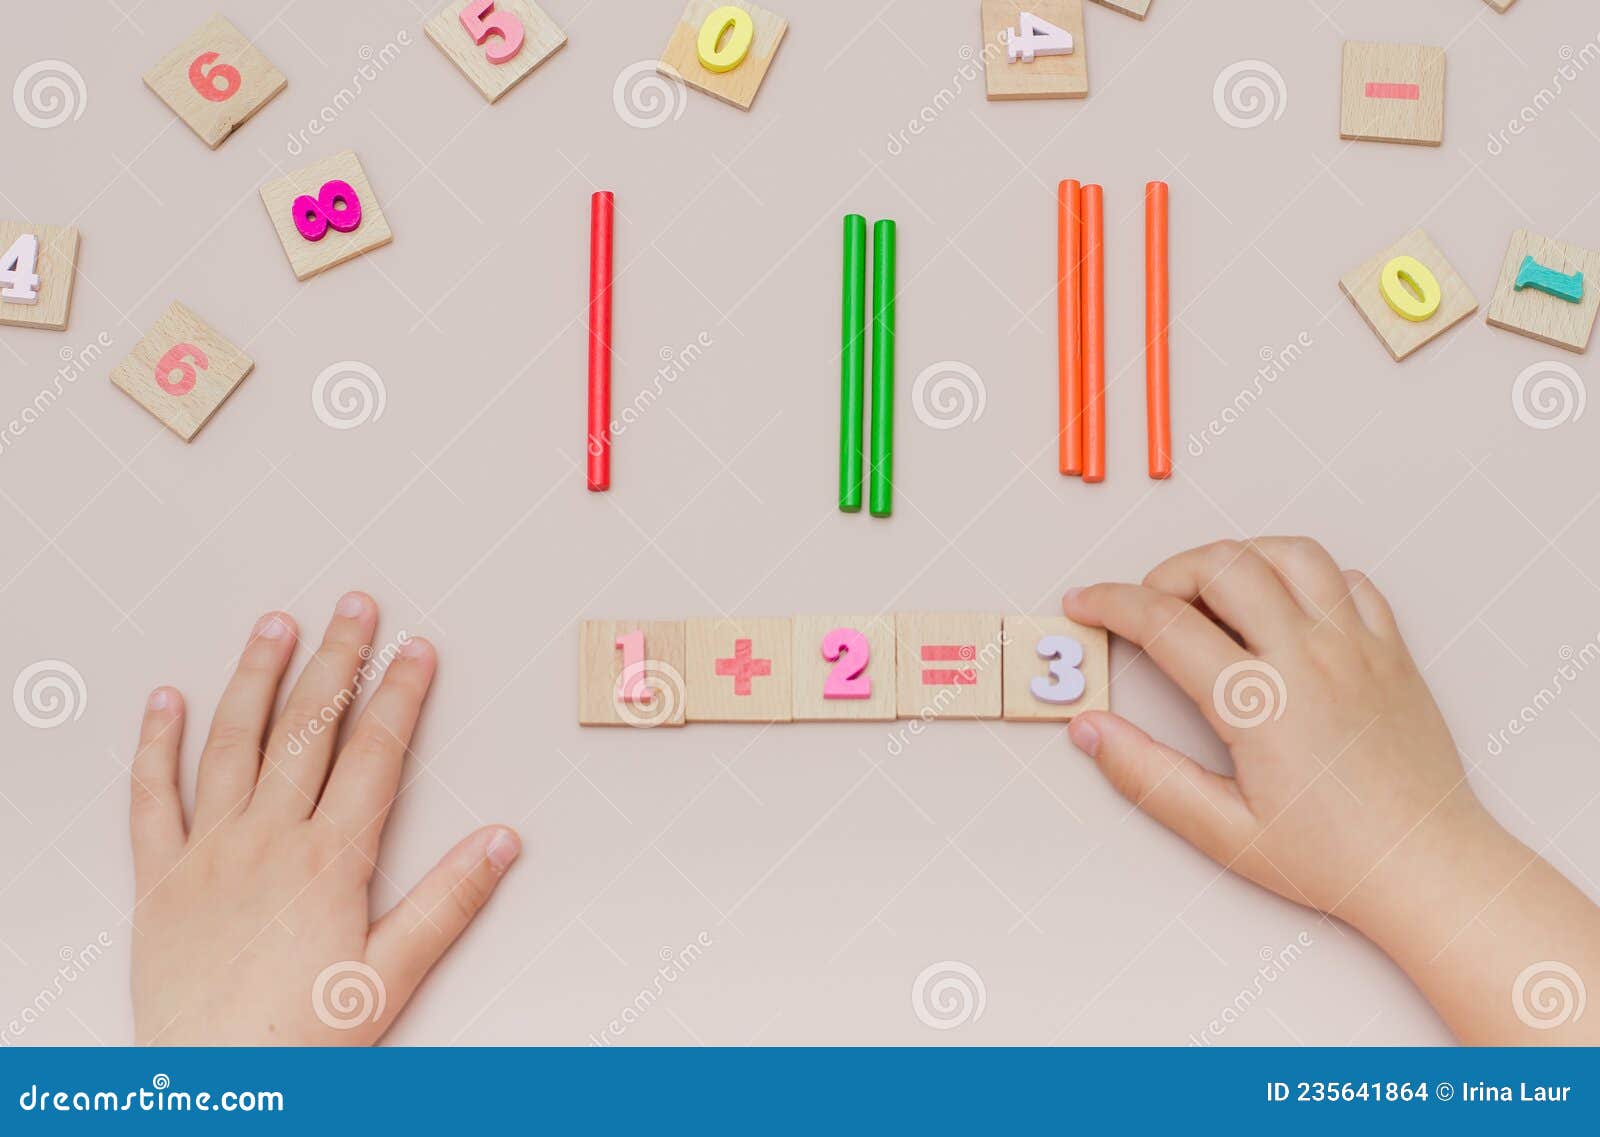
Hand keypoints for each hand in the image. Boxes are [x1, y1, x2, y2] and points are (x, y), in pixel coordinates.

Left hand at [129, 593, 519, 1044]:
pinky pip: (150, 799)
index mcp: (328, 861)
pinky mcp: (158, 880)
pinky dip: (155, 745)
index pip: (374, 755)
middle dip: (336, 661)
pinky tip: (165, 701)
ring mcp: (206, 854)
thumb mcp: (390, 978)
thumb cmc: (302, 1044)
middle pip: (308, 730)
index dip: (400, 696)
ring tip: (276, 626)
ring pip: (232, 745)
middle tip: (354, 607)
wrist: (212, 1092)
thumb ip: (447, 903)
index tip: (416, 649)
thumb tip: (501, 842)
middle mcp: (266, 841)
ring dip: (257, 679)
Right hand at [1063, 536, 1475, 921]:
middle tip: (1146, 605)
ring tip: (1212, 591)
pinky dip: (1304, 575)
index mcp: (1258, 701)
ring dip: (1237, 557)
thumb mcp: (1222, 830)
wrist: (1427, 867)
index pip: (1164, 622)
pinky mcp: (1391, 650)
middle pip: (1223, 564)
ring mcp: (1356, 646)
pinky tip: (1284, 605)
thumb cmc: (1335, 858)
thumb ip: (1146, 775)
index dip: (1110, 604)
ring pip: (1289, 553)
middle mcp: (1309, 657)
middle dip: (1166, 572)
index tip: (1085, 605)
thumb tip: (1091, 731)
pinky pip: (1348, 578)